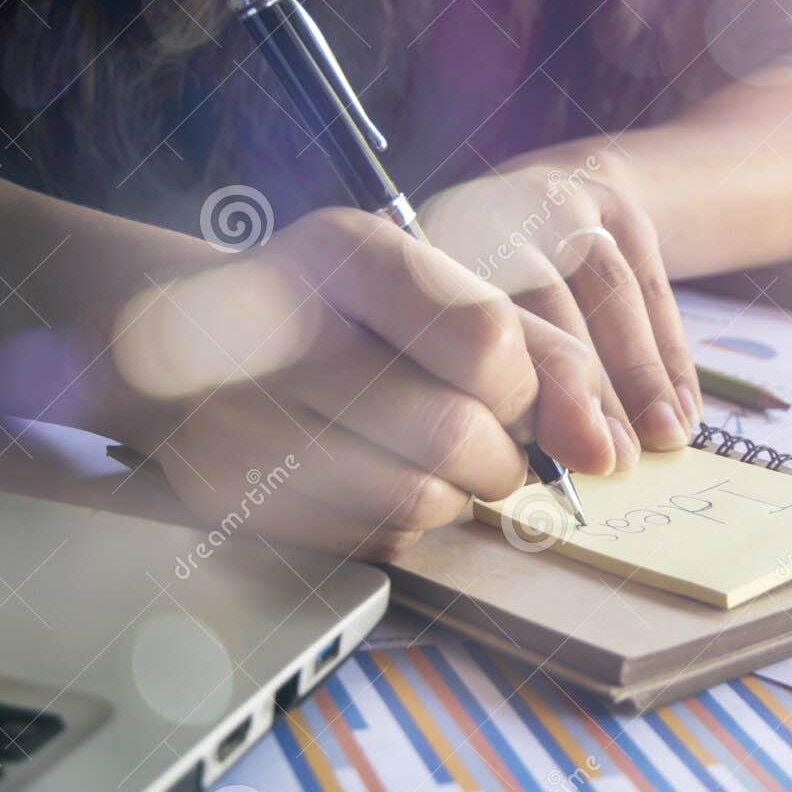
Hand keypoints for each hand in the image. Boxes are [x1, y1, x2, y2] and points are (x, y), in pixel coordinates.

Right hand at [108, 207, 614, 558]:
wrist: (186, 350)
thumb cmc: (347, 317)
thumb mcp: (438, 294)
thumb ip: (543, 355)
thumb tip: (605, 452)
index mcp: (342, 251)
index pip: (485, 335)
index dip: (529, 387)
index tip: (520, 396)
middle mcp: (274, 325)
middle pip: (456, 433)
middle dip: (501, 458)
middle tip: (488, 445)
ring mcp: (232, 416)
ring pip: (418, 501)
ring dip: (456, 497)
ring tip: (432, 459)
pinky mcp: (221, 495)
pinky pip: (369, 540)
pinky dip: (403, 523)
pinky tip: (375, 479)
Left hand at [420, 153, 701, 464]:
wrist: (535, 212)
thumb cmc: (480, 312)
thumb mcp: (448, 342)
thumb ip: (470, 394)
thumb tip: (518, 474)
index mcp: (423, 253)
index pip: (463, 316)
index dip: (507, 387)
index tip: (542, 461)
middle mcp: (486, 215)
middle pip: (539, 297)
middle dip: (581, 386)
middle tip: (610, 458)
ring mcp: (555, 201)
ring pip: (604, 286)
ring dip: (637, 372)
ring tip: (661, 439)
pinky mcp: (614, 204)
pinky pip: (649, 280)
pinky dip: (670, 351)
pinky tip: (682, 409)